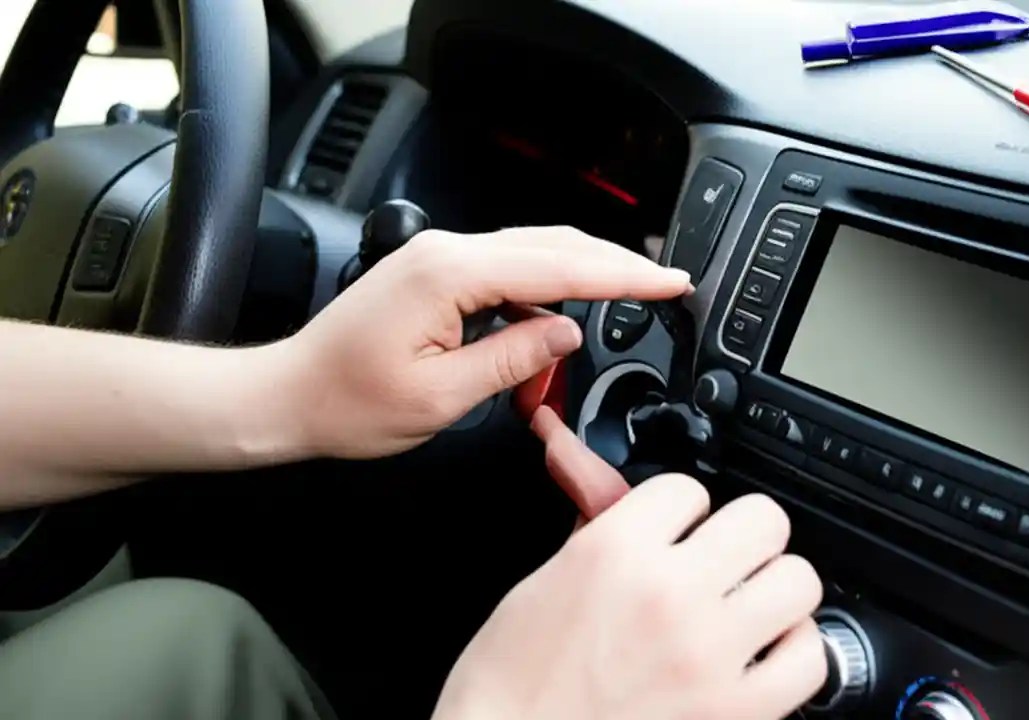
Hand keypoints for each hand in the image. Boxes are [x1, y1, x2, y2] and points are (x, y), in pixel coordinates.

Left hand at [274, 227, 690, 458]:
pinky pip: (506, 271)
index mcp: (450, 275)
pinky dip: (542, 294)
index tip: (671, 282)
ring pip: (533, 254)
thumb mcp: (441, 398)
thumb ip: (514, 359)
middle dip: (614, 267)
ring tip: (614, 315)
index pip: (560, 267)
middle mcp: (446, 252)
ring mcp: (439, 257)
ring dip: (578, 282)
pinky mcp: (435, 273)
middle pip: (554, 245)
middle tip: (665, 288)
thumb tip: (568, 332)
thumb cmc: (346, 403)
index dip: (625, 276)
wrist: (287, 395)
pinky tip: (553, 327)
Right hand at [431, 410, 826, 719]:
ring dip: (775, 590)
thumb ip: (598, 533)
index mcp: (614, 552)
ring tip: (746, 607)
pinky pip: (809, 657)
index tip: (676, 529)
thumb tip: (617, 491)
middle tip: (724, 560)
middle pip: (761, 520)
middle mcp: (669, 594)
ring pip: (797, 581)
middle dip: (742, 536)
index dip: (681, 510)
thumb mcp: (539, 585)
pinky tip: (762, 654)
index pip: (687, 488)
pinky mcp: (739, 712)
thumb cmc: (509, 688)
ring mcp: (710, 653)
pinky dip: (792, 651)